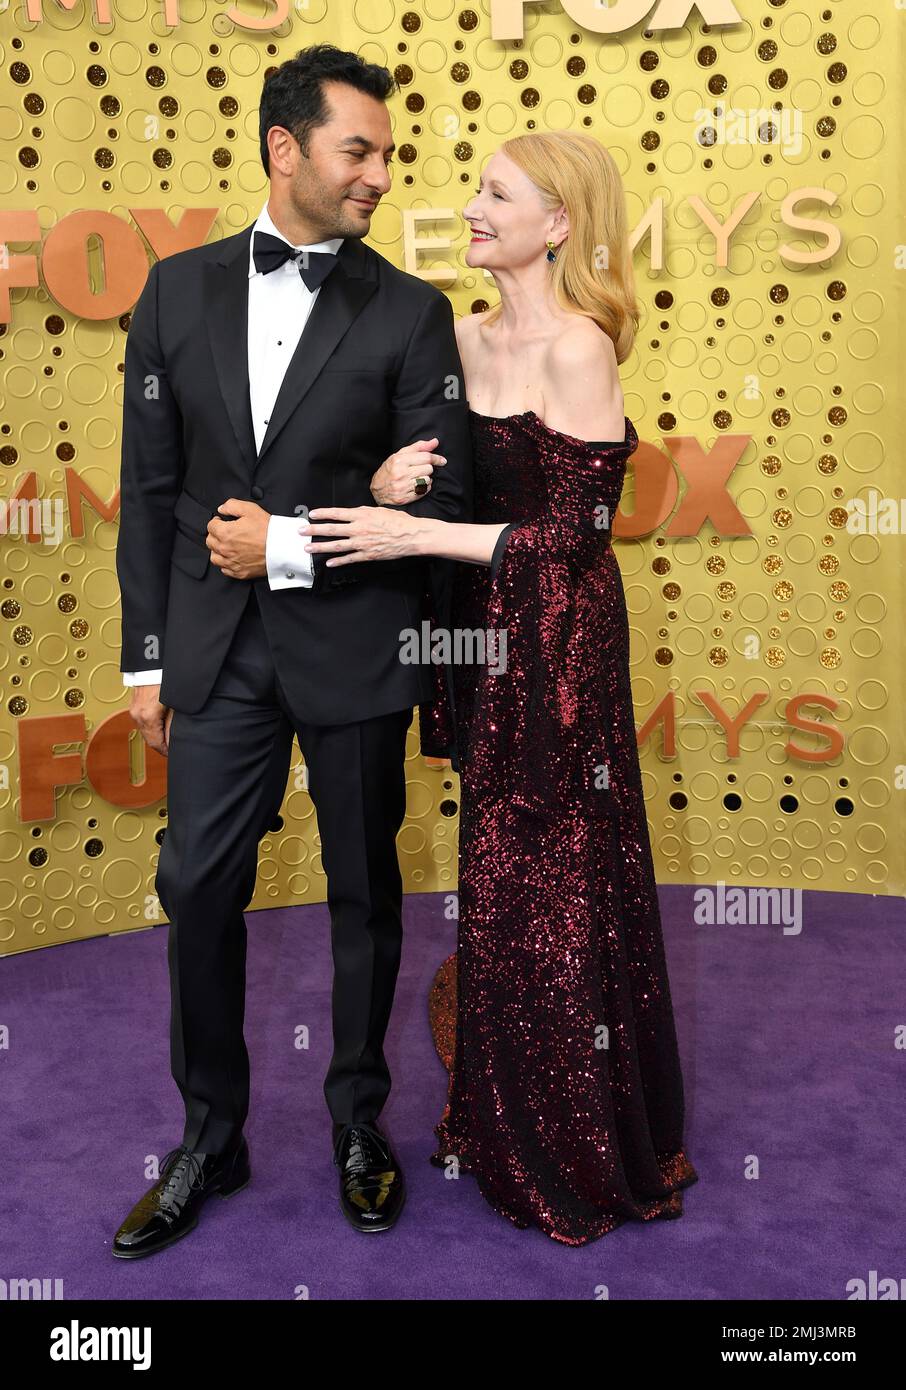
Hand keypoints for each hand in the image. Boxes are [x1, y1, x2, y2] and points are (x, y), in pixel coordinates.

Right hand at [128, 684, 173, 756]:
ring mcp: (134, 709)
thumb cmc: (166, 680)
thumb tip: (172, 742)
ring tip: (168, 736)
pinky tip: (160, 724)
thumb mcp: (176, 706)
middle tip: (172, 748)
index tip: (173, 754)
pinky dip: (151, 725)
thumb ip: (173, 726)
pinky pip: (142, 720)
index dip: (165, 751)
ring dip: (155, 735)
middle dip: (161, 744)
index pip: (155, 743)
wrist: (155, 663)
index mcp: (147, 717)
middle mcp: (137, 714)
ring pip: (145, 730)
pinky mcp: (134, 703)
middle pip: (149, 738)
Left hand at [206, 498, 269, 578]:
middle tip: (225, 532)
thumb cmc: (268, 530)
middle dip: (215, 535)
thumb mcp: (250, 509)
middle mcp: (225, 549)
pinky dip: (226, 564)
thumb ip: (232, 505)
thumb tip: (222, 509)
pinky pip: (225, 570)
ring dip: (218, 550)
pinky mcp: (239, 572)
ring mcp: (232, 562)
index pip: (210, 526)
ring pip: (214, 557)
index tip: (222, 521)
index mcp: (225, 533)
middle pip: (210, 542)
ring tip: (226, 545)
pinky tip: (232, 558)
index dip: (216, 521)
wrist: (282, 548)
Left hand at [302, 505, 424, 565]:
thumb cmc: (398, 521)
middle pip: (331, 529)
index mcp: (361, 515)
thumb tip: (353, 513)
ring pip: (337, 545)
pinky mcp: (367, 555)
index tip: (312, 514)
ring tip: (308, 549)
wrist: (411, 536)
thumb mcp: (379, 510)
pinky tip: (329, 562)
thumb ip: (363, 512)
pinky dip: (338, 561)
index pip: (337, 513)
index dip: (322, 514)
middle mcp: (358, 529)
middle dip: (314, 531)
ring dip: (320, 547)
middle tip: (301, 531)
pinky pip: (350, 559)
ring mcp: (362, 543)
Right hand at [370, 437, 445, 504]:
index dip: (436, 458)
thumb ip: (418, 447)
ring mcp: (403, 487)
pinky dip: (424, 487)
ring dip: (426, 479)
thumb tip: (435, 441)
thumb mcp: (400, 455)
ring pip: (428, 480)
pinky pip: (424, 490)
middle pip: (428, 469)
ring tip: (415, 478)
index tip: (442, 460)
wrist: (377, 490)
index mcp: (399, 460)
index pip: (425, 457)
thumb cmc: (390, 470)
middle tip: (419, 470)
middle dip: (427, 469)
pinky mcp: (405, 498)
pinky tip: (416, 485)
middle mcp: (401, 474)